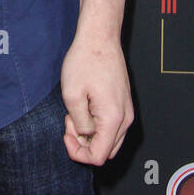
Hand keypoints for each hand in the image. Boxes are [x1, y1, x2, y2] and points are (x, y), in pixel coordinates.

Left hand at [60, 34, 132, 165]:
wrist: (100, 38)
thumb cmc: (85, 61)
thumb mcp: (72, 95)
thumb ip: (80, 123)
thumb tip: (86, 135)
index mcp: (113, 119)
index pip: (99, 157)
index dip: (78, 152)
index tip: (66, 133)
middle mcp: (125, 118)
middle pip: (106, 151)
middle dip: (84, 143)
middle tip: (70, 121)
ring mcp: (127, 111)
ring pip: (110, 140)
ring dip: (90, 134)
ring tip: (75, 113)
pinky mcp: (123, 103)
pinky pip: (112, 126)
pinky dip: (97, 124)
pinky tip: (84, 107)